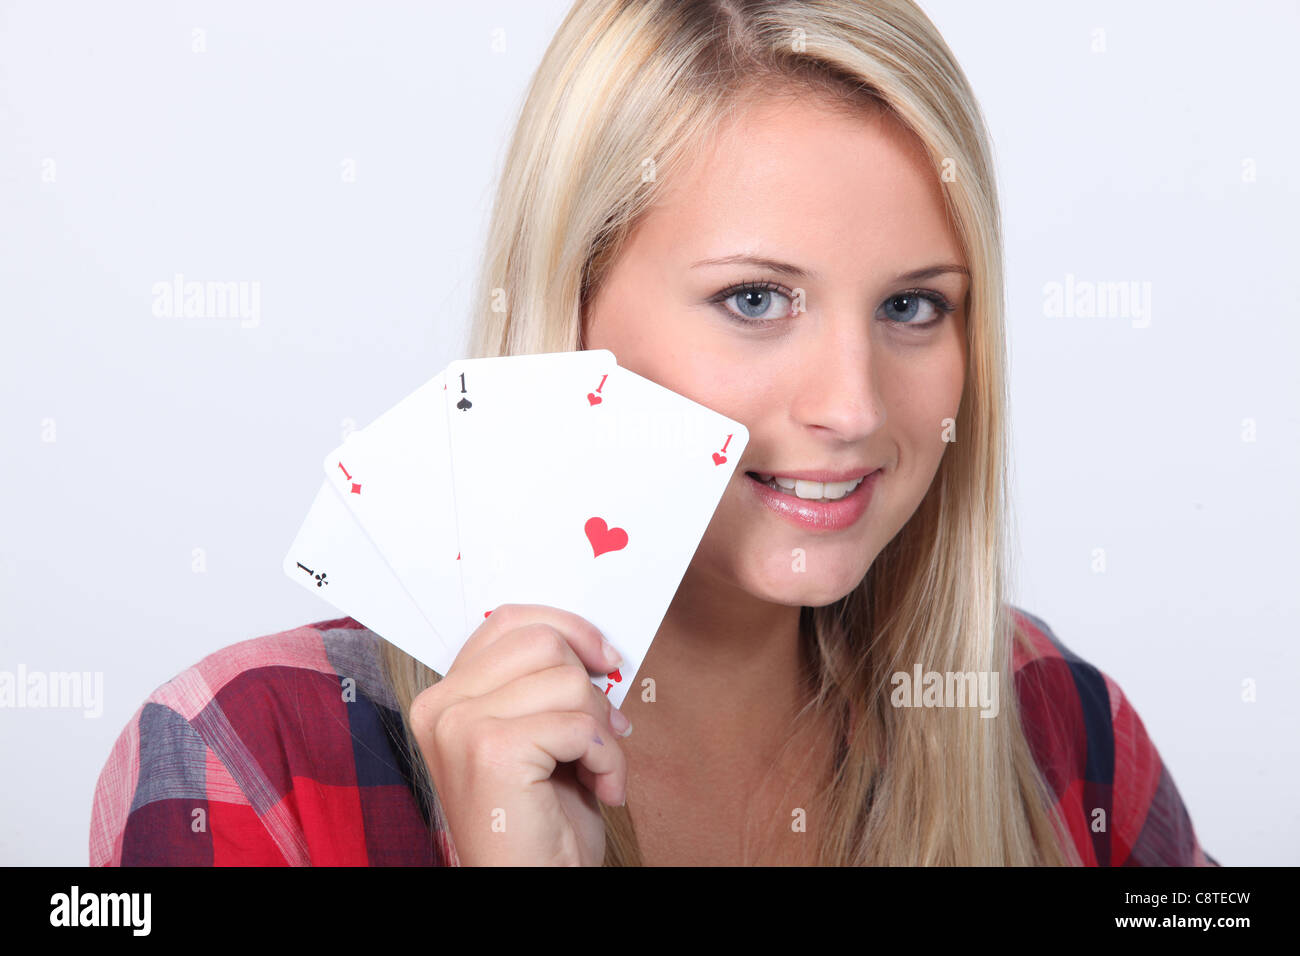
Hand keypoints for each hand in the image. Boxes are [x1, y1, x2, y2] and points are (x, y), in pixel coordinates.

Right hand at [408, 604, 631, 865]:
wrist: (530, 888)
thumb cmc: (541, 823)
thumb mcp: (538, 735)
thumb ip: (544, 685)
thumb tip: (596, 647)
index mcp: (445, 697)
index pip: (509, 621)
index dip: (569, 630)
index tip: (605, 660)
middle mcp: (441, 706)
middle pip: (542, 641)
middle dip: (590, 686)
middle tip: (605, 732)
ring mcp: (460, 726)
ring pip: (567, 679)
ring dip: (602, 730)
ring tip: (596, 770)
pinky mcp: (491, 750)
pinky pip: (578, 724)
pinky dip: (608, 758)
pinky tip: (601, 790)